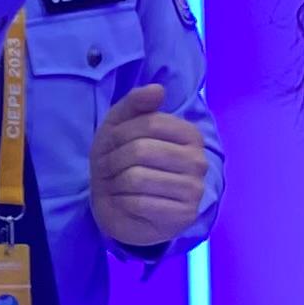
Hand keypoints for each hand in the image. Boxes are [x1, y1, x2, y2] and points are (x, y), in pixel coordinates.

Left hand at [88, 88, 209, 248]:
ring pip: (137, 177)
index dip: (119, 132)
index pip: (150, 122)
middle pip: (141, 150)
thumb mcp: (121, 125)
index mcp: (190, 135)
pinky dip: (120, 201)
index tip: (108, 143)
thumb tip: (158, 88)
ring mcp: (194, 190)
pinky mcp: (182, 215)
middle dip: (112, 159)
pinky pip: (139, 203)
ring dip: (114, 181)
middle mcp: (198, 161)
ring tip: (113, 184)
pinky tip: (122, 201)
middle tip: (104, 168)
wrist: (121, 206)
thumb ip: (136, 103)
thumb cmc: (122, 160)